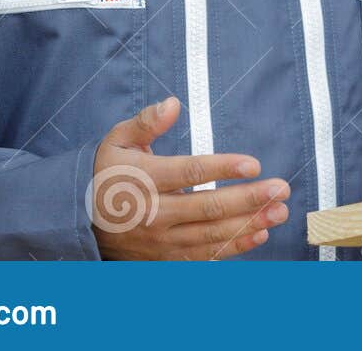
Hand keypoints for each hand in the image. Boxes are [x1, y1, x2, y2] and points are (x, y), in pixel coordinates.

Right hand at [90, 96, 291, 259]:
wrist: (80, 221)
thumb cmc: (108, 173)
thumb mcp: (117, 141)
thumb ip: (145, 122)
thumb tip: (172, 103)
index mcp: (143, 179)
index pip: (189, 173)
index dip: (222, 168)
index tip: (253, 164)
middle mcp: (153, 213)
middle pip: (207, 207)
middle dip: (248, 198)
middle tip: (281, 188)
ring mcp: (160, 240)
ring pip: (211, 235)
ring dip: (249, 223)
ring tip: (279, 211)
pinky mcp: (165, 258)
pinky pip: (204, 256)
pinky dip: (233, 248)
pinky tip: (259, 234)